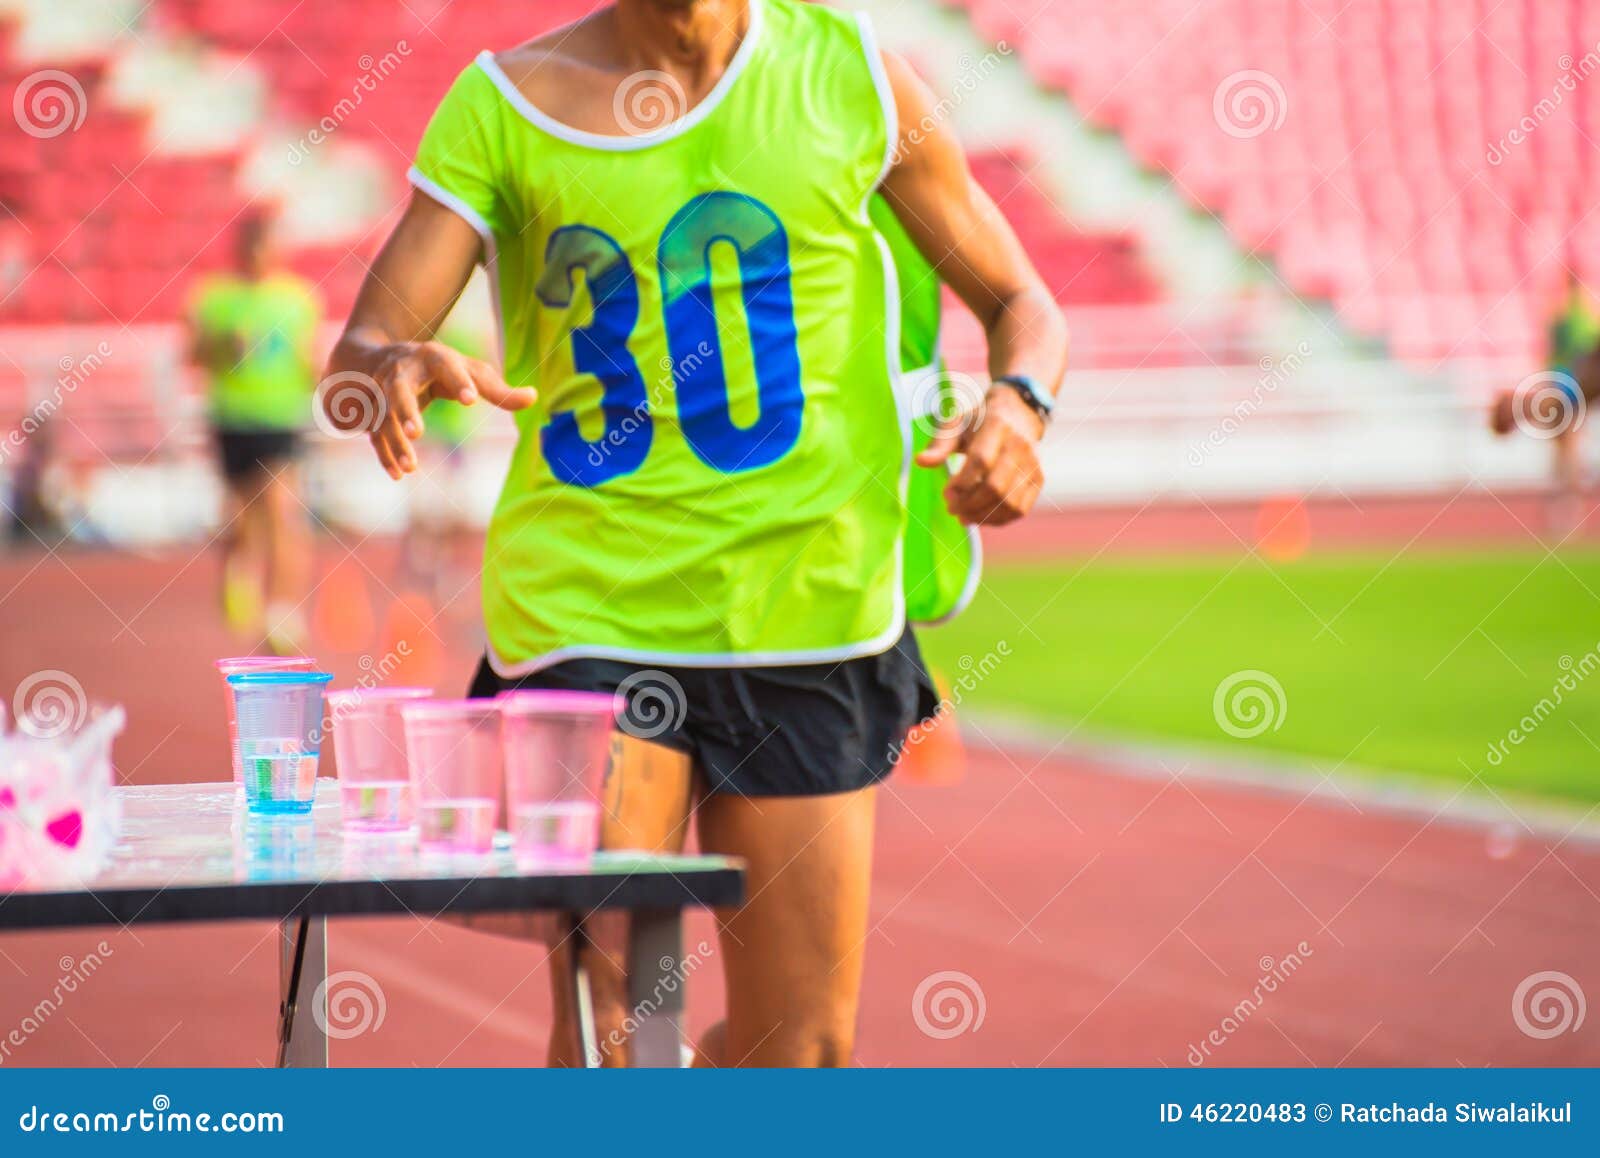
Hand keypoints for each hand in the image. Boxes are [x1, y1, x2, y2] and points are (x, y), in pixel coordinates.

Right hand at [358, 342, 535, 479]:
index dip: (459, 381)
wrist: (383, 353)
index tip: (471, 399)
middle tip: (416, 433)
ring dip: (394, 441)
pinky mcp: (371, 409)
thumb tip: (534, 397)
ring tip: (410, 467)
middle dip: (405, 410)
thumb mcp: (469, 372)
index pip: (446, 366)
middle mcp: (402, 371)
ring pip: (383, 416)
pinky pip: (373, 433)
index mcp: (432, 357)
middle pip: (399, 390)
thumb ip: (497, 389)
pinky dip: (384, 453)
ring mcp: (381, 390)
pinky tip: (398, 475)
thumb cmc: (441, 368)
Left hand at [914, 385, 1045, 524]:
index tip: (945, 493)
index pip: (981, 461)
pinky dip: (998, 520)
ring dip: (982, 516)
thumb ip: (939, 443)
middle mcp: (1020, 445)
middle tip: (951, 508)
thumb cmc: (979, 420)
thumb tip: (921, 462)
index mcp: (998, 425)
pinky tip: (979, 517)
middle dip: (969, 504)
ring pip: (1009, 502)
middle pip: (995, 486)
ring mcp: (1032, 464)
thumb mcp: (956, 424)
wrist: (1017, 413)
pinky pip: (1020, 509)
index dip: (962, 483)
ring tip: (962, 516)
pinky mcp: (1038, 479)